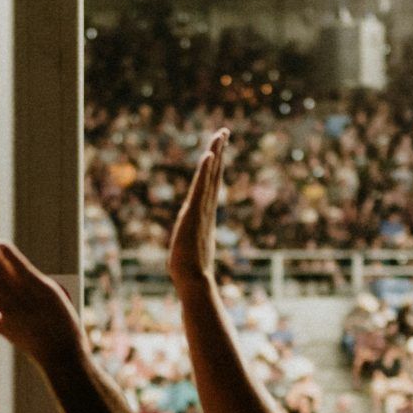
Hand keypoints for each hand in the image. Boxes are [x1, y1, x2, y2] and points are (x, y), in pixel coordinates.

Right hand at [0, 225, 82, 367]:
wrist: (61, 357)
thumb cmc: (36, 343)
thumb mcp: (8, 330)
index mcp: (0, 305)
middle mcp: (8, 299)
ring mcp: (25, 295)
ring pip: (1, 268)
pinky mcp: (43, 291)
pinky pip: (25, 272)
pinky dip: (13, 259)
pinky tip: (0, 244)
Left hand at [166, 129, 229, 289]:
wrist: (193, 281)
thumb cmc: (190, 273)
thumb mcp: (189, 252)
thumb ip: (191, 246)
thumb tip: (191, 254)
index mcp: (204, 215)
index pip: (210, 185)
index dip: (214, 166)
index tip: (218, 148)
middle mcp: (206, 209)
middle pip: (214, 175)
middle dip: (219, 152)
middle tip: (224, 131)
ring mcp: (202, 210)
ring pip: (210, 177)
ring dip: (215, 154)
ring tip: (220, 135)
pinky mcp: (195, 214)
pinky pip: (201, 188)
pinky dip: (206, 171)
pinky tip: (209, 156)